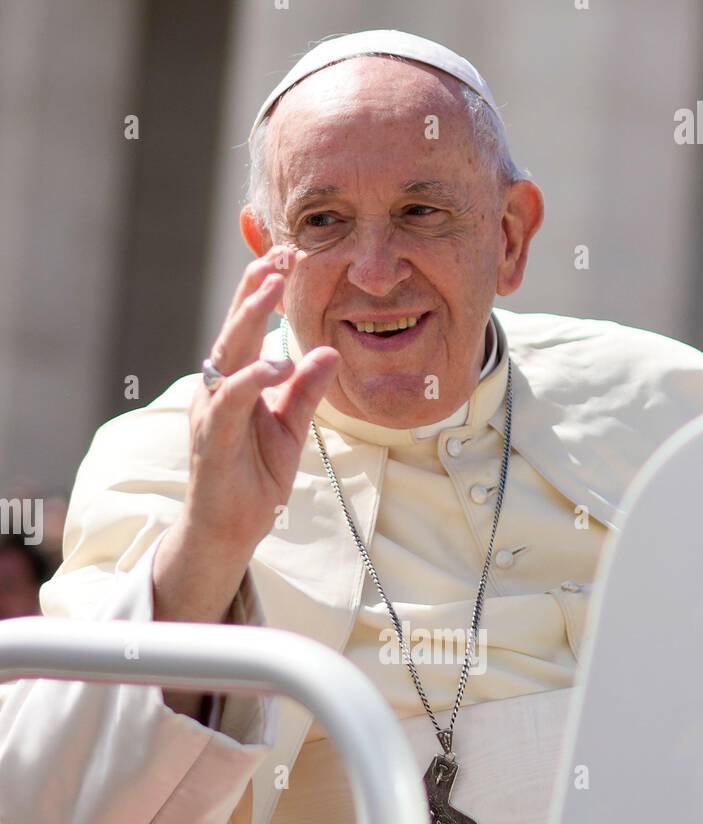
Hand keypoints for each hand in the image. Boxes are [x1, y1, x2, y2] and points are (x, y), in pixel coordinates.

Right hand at [187, 245, 339, 554]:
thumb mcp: (292, 428)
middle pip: (235, 327)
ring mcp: (211, 408)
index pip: (248, 326)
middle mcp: (217, 387)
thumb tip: (331, 352)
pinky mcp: (213, 435)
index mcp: (234, 381)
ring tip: (274, 288)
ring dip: (250, 317)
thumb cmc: (254, 477)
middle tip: (281, 255)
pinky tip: (278, 364)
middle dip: (256, 289)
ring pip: (228, 352)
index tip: (289, 258)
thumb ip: (306, 390)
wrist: (229, 528)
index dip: (263, 291)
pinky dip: (253, 378)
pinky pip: (232, 398)